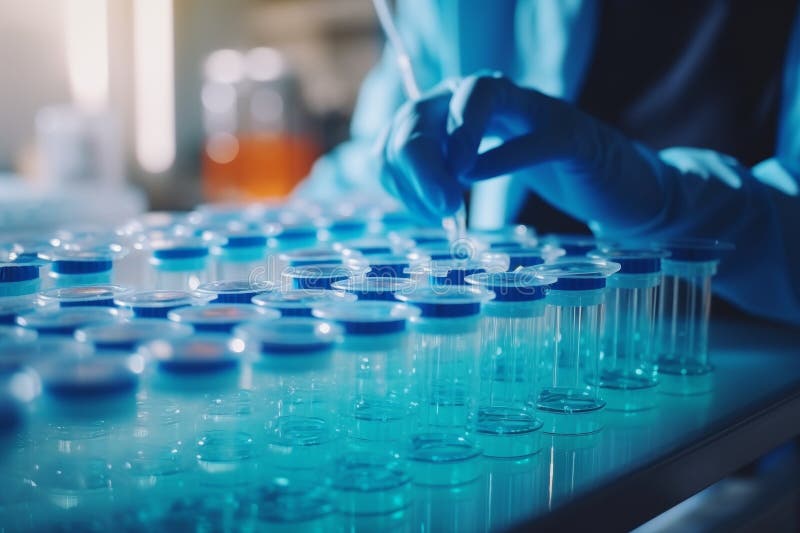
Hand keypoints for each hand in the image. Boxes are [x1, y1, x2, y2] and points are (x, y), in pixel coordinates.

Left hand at [382, 72, 741, 232]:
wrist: (622, 189)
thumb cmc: (551, 179)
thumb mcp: (488, 177)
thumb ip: (443, 179)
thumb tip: (408, 188)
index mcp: (468, 111)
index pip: (409, 122)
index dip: (397, 165)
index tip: (417, 210)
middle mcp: (496, 100)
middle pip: (431, 105)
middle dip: (413, 153)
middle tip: (429, 205)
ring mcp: (537, 111)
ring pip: (480, 94)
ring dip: (452, 140)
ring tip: (446, 189)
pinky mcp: (574, 136)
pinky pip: (536, 134)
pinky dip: (504, 154)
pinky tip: (479, 177)